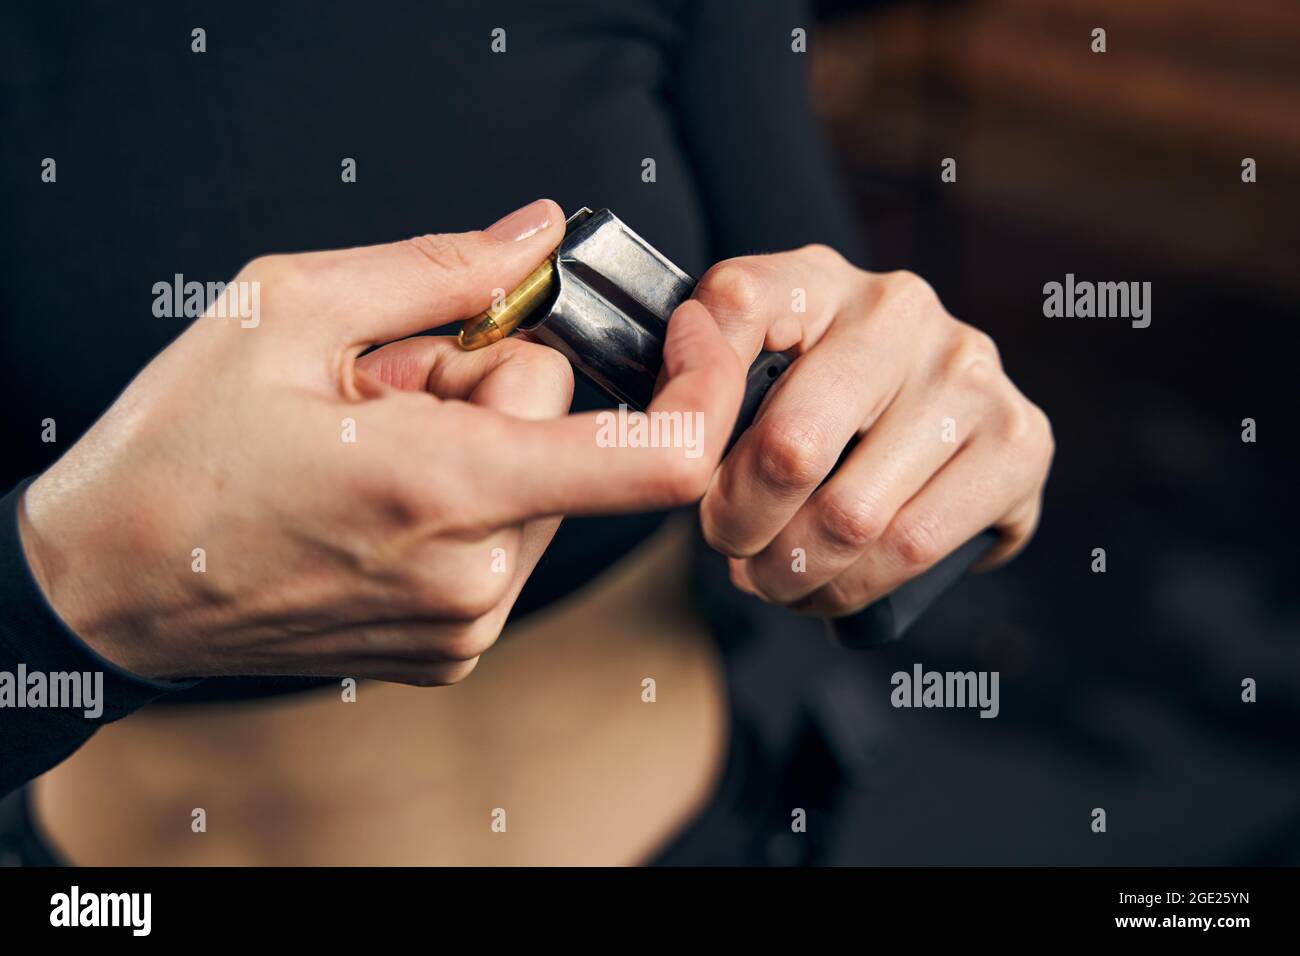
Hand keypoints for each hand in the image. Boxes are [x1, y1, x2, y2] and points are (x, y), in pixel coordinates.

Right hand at [19, 200, 742, 683]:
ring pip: (538, 487)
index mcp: (446, 486)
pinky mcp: (450, 647)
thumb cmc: (179, 447)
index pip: (651, 461)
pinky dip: (459, 503)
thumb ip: (440, 267)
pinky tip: (373, 494)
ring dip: (472, 446)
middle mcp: (474, 574)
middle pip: (569, 436)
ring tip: (368, 447)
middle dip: (495, 388)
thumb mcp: (289, 310)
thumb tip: (535, 236)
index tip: (689, 342)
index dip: (696, 393)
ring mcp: (464, 623)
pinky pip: (504, 541)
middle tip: (389, 387)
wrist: (108, 586)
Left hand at [692, 245, 1053, 616]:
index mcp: (816, 277)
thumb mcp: (749, 372)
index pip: (732, 309)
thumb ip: (699, 385)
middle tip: (732, 549)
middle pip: (789, 448)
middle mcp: (899, 309)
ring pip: (850, 516)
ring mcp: (968, 371)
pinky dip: (855, 589)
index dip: (690, 414)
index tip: (682, 473)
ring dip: (793, 575)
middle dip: (741, 526)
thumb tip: (677, 448)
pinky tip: (833, 587)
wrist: (942, 415)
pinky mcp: (1020, 439)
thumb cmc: (822, 402)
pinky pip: (913, 546)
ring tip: (774, 580)